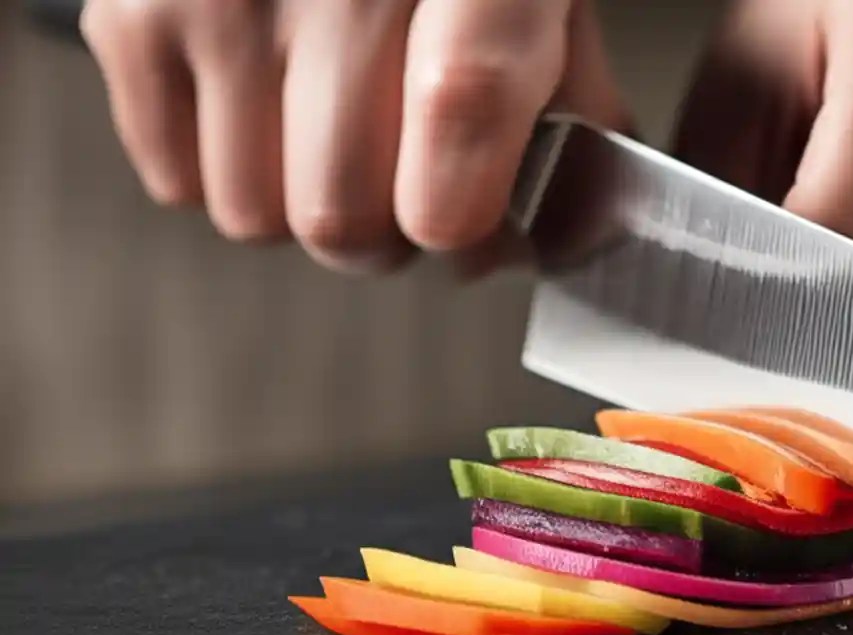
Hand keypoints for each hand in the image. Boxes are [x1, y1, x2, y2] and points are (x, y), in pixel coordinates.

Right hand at [81, 0, 628, 272]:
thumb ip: (567, 110)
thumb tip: (527, 242)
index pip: (464, 97)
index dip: (461, 201)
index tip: (462, 226)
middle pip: (340, 212)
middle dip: (386, 236)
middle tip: (405, 193)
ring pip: (254, 217)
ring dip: (302, 207)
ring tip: (334, 137)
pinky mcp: (134, 12)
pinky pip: (176, 184)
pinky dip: (229, 170)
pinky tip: (268, 107)